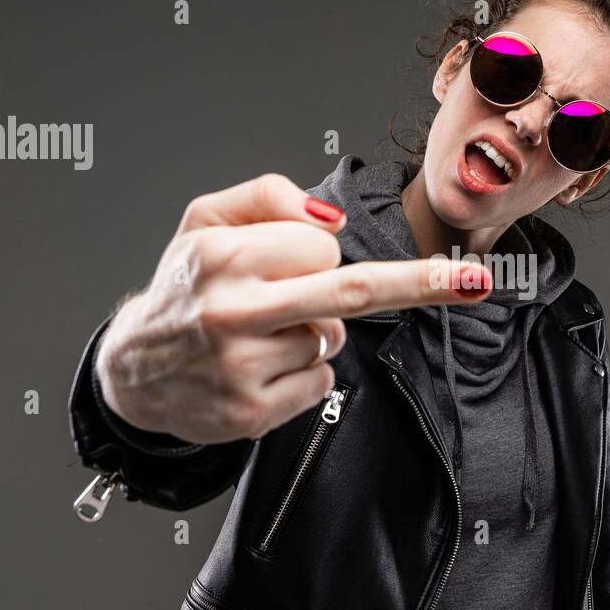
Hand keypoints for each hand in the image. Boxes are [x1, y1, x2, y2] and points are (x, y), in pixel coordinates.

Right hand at [94, 172, 491, 443]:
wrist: (133, 372)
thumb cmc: (185, 286)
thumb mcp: (205, 220)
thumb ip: (268, 197)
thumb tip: (332, 217)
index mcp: (221, 256)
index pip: (322, 245)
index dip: (318, 252)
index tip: (311, 257)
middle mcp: (230, 311)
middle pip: (349, 291)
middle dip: (421, 284)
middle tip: (477, 281)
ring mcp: (242, 367)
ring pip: (332, 339)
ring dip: (312, 333)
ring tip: (257, 336)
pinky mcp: (253, 413)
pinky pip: (322, 382)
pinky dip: (304, 373)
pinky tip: (258, 369)